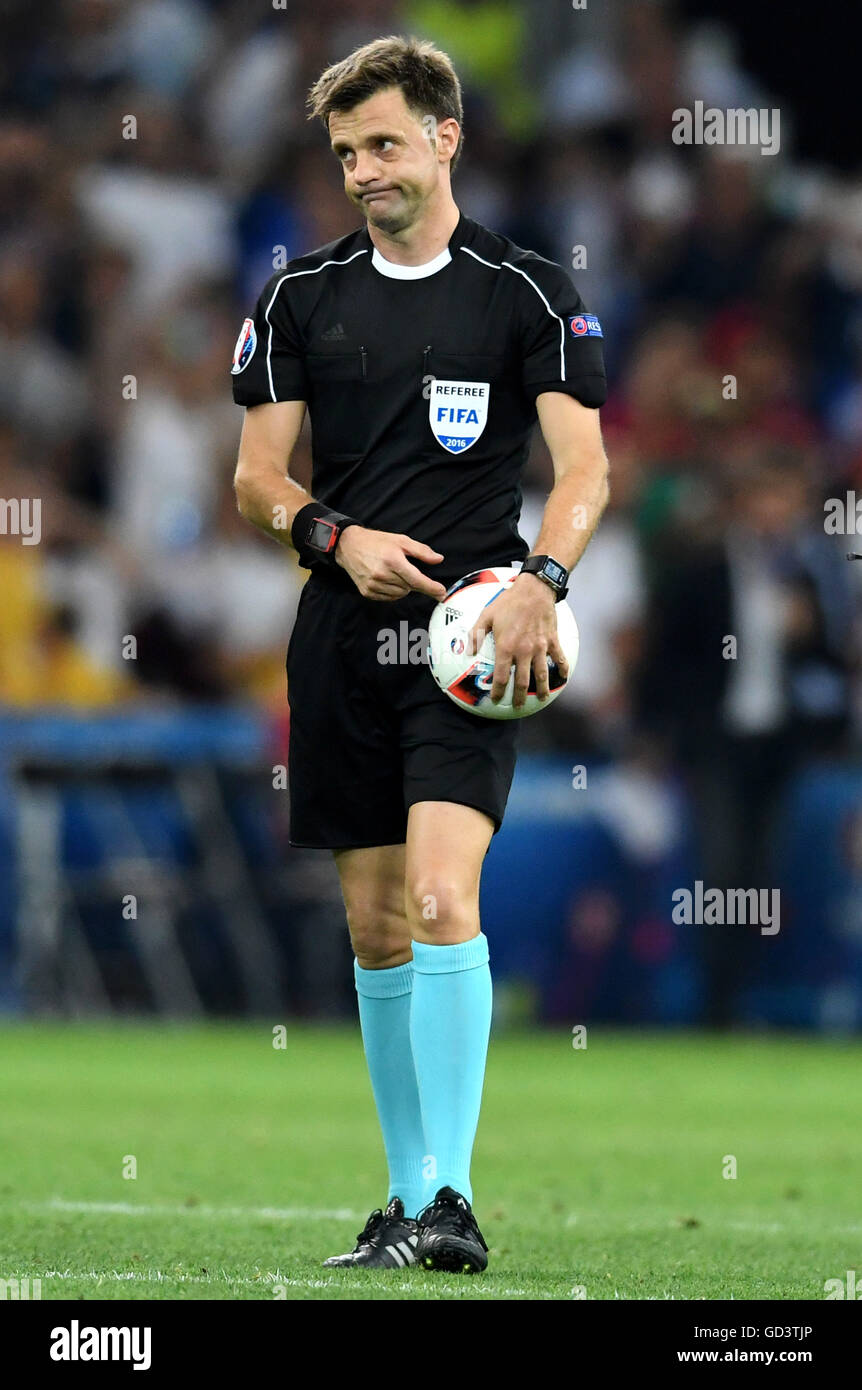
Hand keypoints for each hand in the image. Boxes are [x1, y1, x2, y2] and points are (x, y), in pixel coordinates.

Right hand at [335, 526, 447, 600]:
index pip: (417, 580)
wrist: (349, 546)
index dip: (432, 588)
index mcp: (393, 560)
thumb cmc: (376, 542)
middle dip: (414, 581)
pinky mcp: (367, 592)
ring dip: (403, 586)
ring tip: (394, 572)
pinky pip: (389, 598)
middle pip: (410, 587)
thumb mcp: (401, 540)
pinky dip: (393, 591)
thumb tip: (438, 559)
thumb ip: (421, 551)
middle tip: (405, 569)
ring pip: (400, 594)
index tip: (441, 594)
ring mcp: (373, 585)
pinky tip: (387, 579)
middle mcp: (382, 574)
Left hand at [467, 573, 568, 707]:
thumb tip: (468, 652)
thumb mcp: (486, 615)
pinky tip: (563, 677)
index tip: (496, 699)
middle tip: (517, 706)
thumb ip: (476, 635)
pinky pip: (559, 658)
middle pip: (522, 681)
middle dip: (519, 697)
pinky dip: (562, 668)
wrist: (534, 589)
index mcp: (506, 647)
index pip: (501, 676)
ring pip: (542, 674)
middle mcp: (524, 651)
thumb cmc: (508, 601)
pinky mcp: (553, 641)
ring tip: (542, 698)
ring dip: (542, 688)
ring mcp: (540, 647)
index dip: (498, 691)